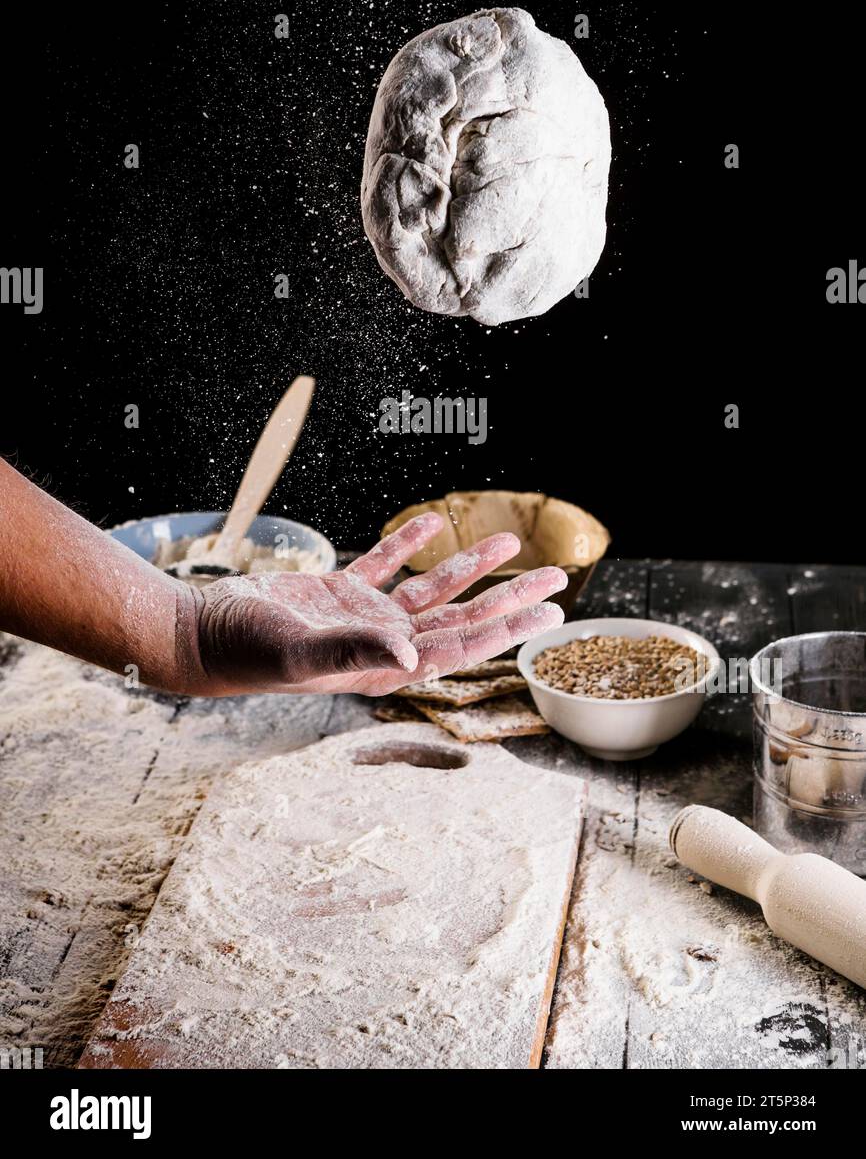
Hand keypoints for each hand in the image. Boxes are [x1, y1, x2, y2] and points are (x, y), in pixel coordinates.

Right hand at [188, 512, 565, 695]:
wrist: (201, 633)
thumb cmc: (247, 651)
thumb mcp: (303, 652)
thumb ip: (358, 650)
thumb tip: (412, 651)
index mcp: (384, 665)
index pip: (460, 645)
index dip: (507, 629)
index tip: (548, 616)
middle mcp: (382, 643)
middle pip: (461, 617)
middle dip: (508, 599)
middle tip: (556, 580)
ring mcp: (363, 617)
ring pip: (431, 589)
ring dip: (471, 568)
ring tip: (510, 543)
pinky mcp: (338, 592)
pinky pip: (385, 564)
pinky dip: (410, 543)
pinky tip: (434, 523)